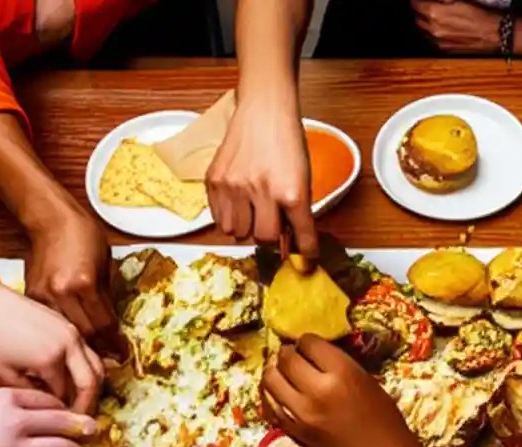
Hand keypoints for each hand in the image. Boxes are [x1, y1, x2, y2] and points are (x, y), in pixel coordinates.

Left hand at [0, 283, 103, 411]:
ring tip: (78, 399)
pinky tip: (69, 378)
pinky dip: (84, 367)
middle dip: (87, 403)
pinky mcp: (67, 324)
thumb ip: (32, 395)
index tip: (61, 422)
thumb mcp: (5, 376)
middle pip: (91, 382)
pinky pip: (86, 351)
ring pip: (96, 365)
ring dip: (91, 384)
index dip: (65, 414)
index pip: (67, 396)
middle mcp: (67, 344)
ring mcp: (70, 331)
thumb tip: (50, 407)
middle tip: (78, 417)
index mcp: (50, 360)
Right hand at [26, 212, 120, 350]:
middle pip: (84, 334)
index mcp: (84, 283)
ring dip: (79, 344)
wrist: (52, 220)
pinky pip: (50, 321)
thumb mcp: (106, 265)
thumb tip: (112, 326)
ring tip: (91, 351)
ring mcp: (43, 295)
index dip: (116, 342)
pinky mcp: (32, 295)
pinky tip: (70, 336)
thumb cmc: (83, 236)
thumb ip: (107, 296)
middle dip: (99, 348)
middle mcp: (62, 292)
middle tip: (109, 356)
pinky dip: (61, 330)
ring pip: (64, 332)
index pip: (104, 324)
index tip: (123, 351)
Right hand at [207, 94, 317, 257]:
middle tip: (272, 221)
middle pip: (264, 238)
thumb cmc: (286, 140)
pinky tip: (238, 200)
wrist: (264, 110)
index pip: (302, 235)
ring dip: (246, 226)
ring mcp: (235, 186)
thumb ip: (296, 209)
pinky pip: (218, 218)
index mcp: (291, 191)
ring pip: (237, 233)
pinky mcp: (214, 181)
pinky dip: (229, 216)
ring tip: (253, 208)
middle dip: (270, 234)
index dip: (306, 252)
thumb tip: (291, 240)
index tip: (307, 261)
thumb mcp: (302, 176)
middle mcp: (262, 192)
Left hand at [261, 335, 428, 446]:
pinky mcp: (292, 430)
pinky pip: (270, 403)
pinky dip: (272, 393)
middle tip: (293, 354)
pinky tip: (279, 390)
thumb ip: (339, 365)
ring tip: (283, 370)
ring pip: (270, 379)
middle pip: (286, 358)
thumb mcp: (368, 382)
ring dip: (275, 370)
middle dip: (288, 352)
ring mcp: (300, 412)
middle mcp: (317, 389)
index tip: (310, 345)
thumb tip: (314, 354)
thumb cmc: (386, 421)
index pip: (309, 343)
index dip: (308, 341)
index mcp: (342, 373)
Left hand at [412, 0, 500, 54]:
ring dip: (424, 21)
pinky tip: (439, 26)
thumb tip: (437, 0)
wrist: (494, 33)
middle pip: (416, 18)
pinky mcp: (445, 48)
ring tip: (431, 15)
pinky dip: (431, 32)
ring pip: (423, 30)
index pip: (415, 4)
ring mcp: (438, 41)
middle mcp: (433, 29)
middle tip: (424, 4)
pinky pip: (431, 39)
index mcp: (435, 13)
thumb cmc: (481, 13)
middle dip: (419, 10)